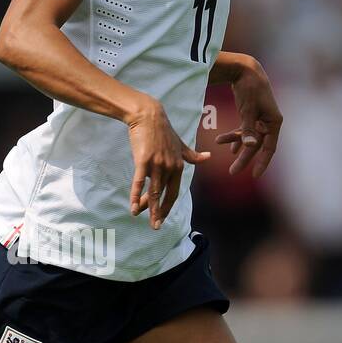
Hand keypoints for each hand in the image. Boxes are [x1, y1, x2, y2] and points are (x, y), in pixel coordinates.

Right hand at [127, 99, 210, 228]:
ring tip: (141, 218)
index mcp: (178, 166)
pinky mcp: (143, 160)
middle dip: (158, 212)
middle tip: (155, 226)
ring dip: (146, 207)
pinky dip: (135, 196)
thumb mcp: (180, 144)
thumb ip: (192, 155)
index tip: (162, 217)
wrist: (148, 115)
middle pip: (162, 195)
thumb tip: (209, 157)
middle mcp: (169, 167)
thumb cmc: (163, 130)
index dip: (167, 206)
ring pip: (151, 191)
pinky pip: (139, 182)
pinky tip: (133, 207)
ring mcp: (156, 164)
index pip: (173, 192)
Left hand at [214, 55, 282, 177]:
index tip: (254, 175)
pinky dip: (235, 136)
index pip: (270, 147)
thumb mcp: (248, 110)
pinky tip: (226, 144)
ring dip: (236, 144)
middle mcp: (270, 122)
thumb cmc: (250, 89)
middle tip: (232, 172)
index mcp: (274, 122)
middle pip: (257, 145)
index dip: (263, 162)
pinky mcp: (253, 115)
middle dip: (244, 158)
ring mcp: (261, 119)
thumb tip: (249, 146)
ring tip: (224, 152)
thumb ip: (248, 129)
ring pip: (249, 138)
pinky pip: (245, 130)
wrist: (245, 69)